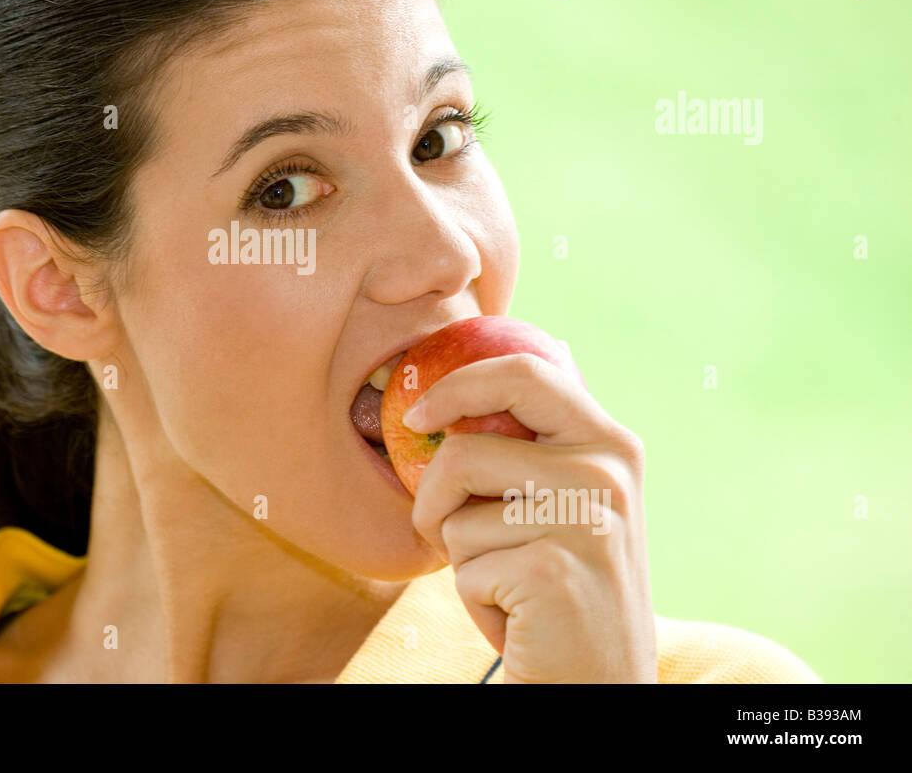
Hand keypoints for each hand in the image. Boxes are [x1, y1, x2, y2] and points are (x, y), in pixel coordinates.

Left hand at [405, 352, 657, 682]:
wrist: (600, 681)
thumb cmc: (571, 585)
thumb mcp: (582, 498)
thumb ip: (556, 434)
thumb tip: (539, 349)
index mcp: (611, 442)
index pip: (526, 372)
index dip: (459, 383)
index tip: (419, 415)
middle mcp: (607, 471)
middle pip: (466, 449)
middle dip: (432, 489)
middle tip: (431, 515)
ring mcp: (584, 520)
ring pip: (456, 516)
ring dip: (461, 558)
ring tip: (507, 582)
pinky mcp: (553, 571)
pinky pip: (464, 567)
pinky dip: (474, 598)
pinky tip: (516, 615)